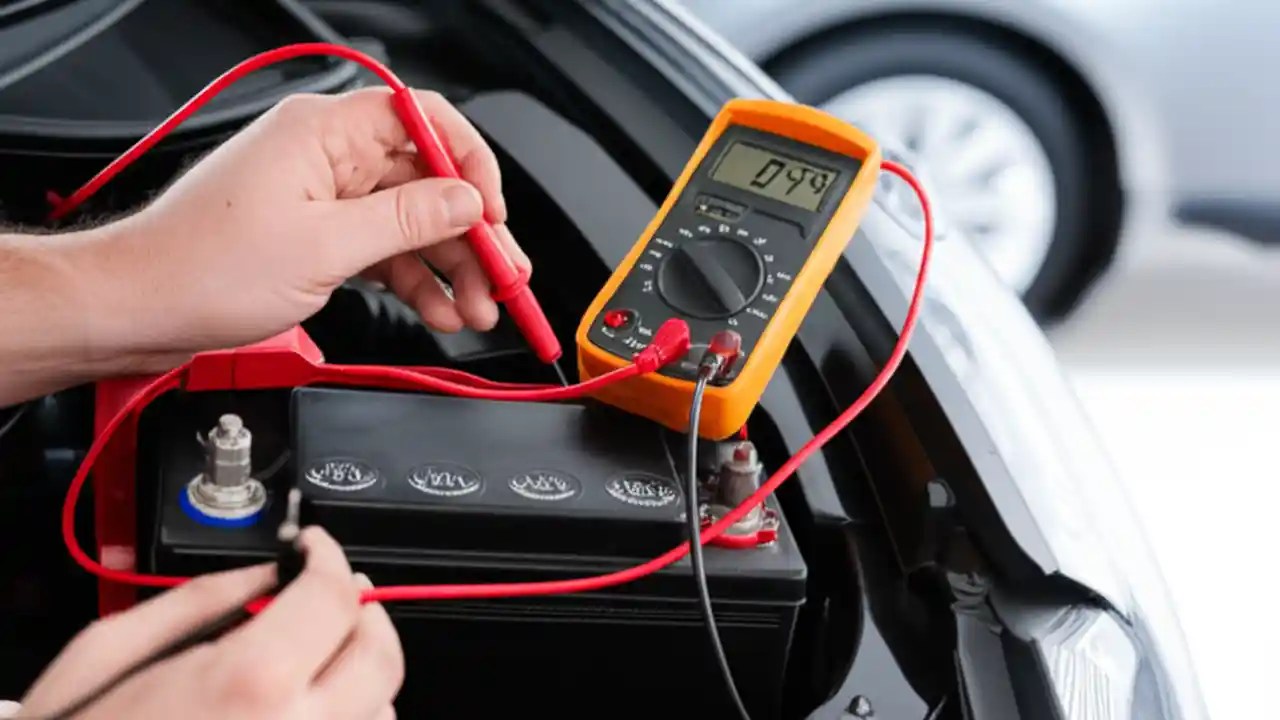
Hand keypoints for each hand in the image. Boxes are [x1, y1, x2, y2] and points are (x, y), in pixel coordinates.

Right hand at [17, 529, 402, 719]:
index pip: (334, 598)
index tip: (314, 547)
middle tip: (335, 591)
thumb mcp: (107, 654)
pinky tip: (309, 710)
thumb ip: (198, 601)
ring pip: (381, 713)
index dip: (330, 558)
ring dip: (361, 675)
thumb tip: (268, 572)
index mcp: (250, 685)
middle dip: (365, 612)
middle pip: (381, 658)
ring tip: (320, 655)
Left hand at [77, 86, 527, 364]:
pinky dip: (412, 281)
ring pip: (409, 222)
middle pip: (425, 181)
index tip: (495, 214)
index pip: (424, 121)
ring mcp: (322, 196)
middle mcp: (326, 156)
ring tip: (476, 307)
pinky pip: (383, 249)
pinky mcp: (316, 234)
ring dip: (447, 267)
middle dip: (470, 234)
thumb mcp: (323, 248)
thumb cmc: (201, 269)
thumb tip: (466, 200)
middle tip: (502, 277)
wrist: (140, 308)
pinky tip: (437, 309)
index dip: (471, 165)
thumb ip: (405, 221)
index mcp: (323, 133)